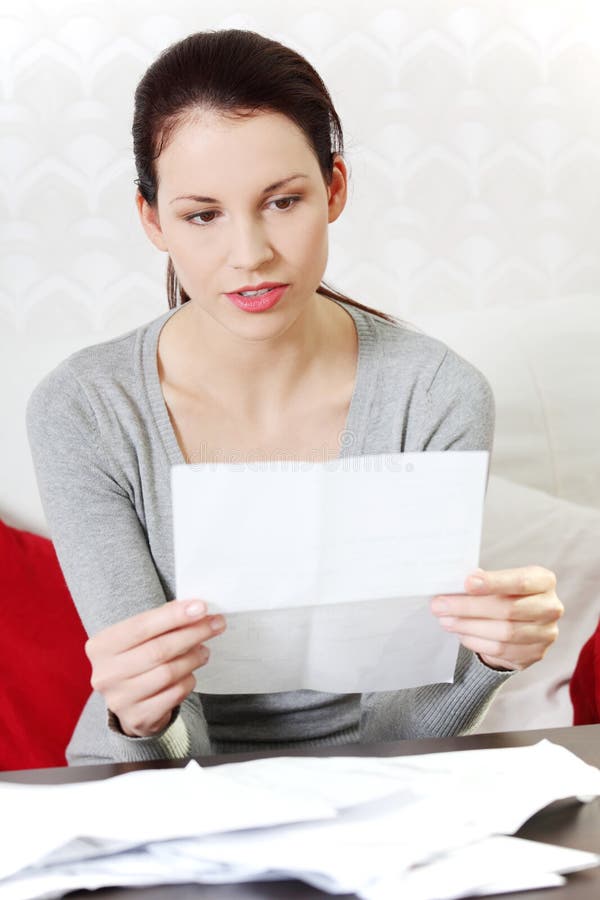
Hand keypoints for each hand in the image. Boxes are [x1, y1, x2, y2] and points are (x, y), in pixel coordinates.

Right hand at [85, 600, 225, 736]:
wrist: (128, 702)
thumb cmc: (136, 659)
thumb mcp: (139, 638)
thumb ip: (161, 622)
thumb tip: (196, 608)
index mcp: (102, 646)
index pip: (142, 626)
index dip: (174, 616)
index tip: (202, 607)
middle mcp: (106, 673)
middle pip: (158, 650)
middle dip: (192, 634)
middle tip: (215, 624)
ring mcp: (120, 699)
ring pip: (169, 673)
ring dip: (193, 658)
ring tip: (203, 650)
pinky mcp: (138, 717)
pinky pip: (174, 694)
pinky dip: (188, 680)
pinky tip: (190, 673)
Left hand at [430, 566, 562, 670]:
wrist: (520, 624)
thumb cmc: (505, 595)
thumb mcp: (499, 583)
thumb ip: (482, 582)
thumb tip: (454, 584)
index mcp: (543, 581)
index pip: (520, 582)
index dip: (493, 583)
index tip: (466, 583)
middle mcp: (550, 607)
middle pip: (508, 609)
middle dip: (469, 607)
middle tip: (441, 605)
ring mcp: (546, 634)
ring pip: (504, 633)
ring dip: (469, 627)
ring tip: (445, 620)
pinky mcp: (535, 654)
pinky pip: (501, 650)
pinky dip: (477, 642)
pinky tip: (461, 634)